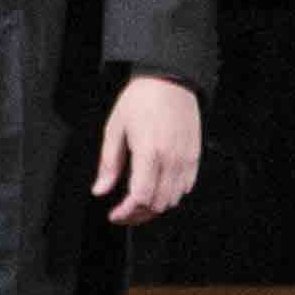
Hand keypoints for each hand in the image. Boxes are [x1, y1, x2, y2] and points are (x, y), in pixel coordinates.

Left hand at [90, 71, 201, 227]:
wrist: (170, 79)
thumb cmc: (142, 99)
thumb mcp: (115, 128)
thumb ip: (109, 163)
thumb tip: (100, 189)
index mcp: (149, 152)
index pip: (140, 198)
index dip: (126, 213)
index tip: (115, 214)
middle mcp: (171, 159)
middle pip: (157, 204)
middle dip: (137, 215)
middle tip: (123, 212)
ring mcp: (185, 159)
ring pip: (173, 200)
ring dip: (154, 207)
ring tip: (138, 203)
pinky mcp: (195, 156)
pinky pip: (186, 187)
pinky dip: (172, 195)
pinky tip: (158, 189)